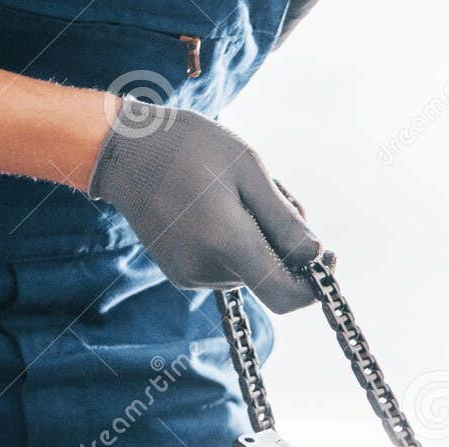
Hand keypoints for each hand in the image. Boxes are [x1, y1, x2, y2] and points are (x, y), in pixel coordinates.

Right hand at [89, 100, 319, 312]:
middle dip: (283, 243)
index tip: (324, 259)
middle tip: (271, 193)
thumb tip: (317, 256)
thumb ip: (285, 219)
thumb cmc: (190, 148)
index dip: (311, 286)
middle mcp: (206, 270)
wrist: (124, 151)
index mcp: (226, 243)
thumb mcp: (248, 169)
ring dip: (259, 239)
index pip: (285, 296)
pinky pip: (227, 267)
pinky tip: (216, 207)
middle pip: (270, 276)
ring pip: (250, 271)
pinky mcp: (181, 274)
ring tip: (235, 194)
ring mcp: (190, 276)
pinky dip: (236, 243)